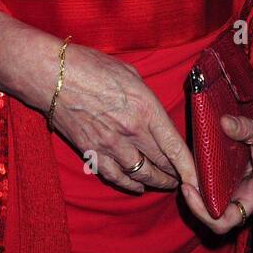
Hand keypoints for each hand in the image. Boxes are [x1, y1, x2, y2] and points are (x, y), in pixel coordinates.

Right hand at [51, 41, 198, 194]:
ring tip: (167, 183)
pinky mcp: (91, 152)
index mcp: (145, 109)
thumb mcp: (130, 73)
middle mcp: (130, 132)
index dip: (191, 168)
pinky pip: (115, 177)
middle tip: (186, 176)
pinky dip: (130, 185)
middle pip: (161, 164)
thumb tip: (156, 113)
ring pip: (141, 175)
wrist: (50, 75)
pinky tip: (138, 186)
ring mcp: (109, 146)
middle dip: (177, 174)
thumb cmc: (90, 66)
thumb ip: (148, 98)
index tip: (202, 179)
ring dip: (157, 182)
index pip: (175, 147)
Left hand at [181, 92, 252, 234]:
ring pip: (214, 203)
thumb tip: (223, 122)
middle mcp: (247, 198)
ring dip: (198, 191)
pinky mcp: (238, 179)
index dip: (203, 212)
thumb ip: (246, 128)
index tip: (189, 189)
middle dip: (196, 202)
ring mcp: (242, 190)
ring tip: (186, 172)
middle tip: (183, 179)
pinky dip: (204, 179)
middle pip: (215, 216)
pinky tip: (195, 164)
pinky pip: (217, 187)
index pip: (225, 221)